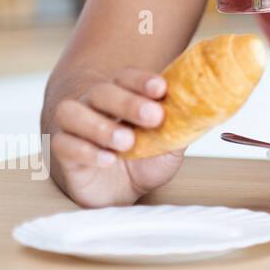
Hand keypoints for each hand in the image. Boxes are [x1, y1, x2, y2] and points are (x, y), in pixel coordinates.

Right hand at [49, 69, 182, 206]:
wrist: (119, 191)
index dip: (143, 81)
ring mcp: (74, 126)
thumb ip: (181, 128)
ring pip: (73, 113)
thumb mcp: (169, 146)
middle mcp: (94, 105)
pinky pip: (63, 144)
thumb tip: (206, 111)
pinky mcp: (63, 151)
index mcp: (123, 95)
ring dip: (101, 125)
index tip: (162, 89)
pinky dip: (85, 150)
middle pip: (102, 92)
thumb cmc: (144, 160)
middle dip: (128, 102)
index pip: (127, 77)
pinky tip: (107, 159)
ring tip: (126, 142)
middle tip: (153, 117)